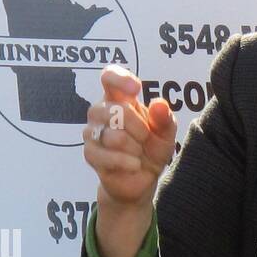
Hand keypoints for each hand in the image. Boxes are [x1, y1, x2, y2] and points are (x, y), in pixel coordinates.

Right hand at [84, 67, 177, 256]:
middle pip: (114, 109)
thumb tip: (159, 104)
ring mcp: (92, 132)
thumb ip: (165, 119)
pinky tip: (134, 164)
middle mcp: (102, 111)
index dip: (119, 78)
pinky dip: (126, 161)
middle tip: (146, 138)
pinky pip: (106, 155)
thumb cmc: (152, 149)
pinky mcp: (90, 153)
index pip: (109, 76)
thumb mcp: (166, 134)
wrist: (142, 179)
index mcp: (121, 99)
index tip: (136, 88)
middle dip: (138, 127)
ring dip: (134, 147)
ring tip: (139, 153)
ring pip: (112, 135)